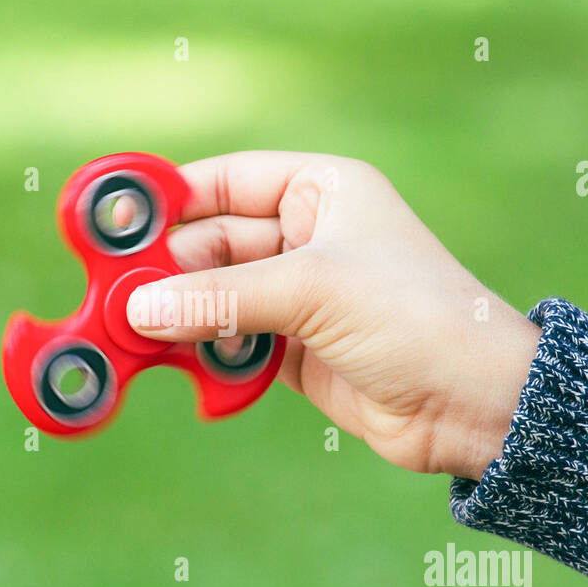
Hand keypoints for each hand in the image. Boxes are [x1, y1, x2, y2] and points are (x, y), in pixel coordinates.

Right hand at [126, 151, 540, 480]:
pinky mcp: (293, 349)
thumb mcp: (314, 291)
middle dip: (165, 274)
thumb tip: (138, 306)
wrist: (475, 405)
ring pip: (214, 298)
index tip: (111, 225)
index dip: (168, 200)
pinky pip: (229, 343)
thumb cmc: (415, 318)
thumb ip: (222, 296)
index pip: (224, 181)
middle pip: (209, 246)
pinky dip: (204, 355)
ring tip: (137, 337)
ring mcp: (298, 295)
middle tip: (117, 301)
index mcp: (320, 191)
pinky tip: (181, 368)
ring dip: (179, 318)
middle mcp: (306, 236)